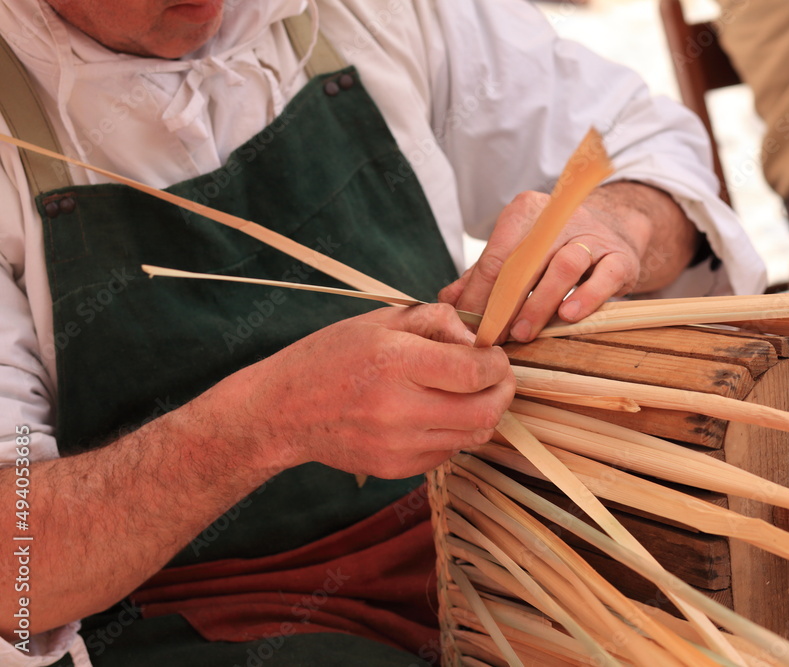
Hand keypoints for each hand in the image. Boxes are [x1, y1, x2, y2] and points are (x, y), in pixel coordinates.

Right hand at [212, 304, 514, 478]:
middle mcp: (398, 408)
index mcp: (395, 361)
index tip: (493, 355)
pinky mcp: (395, 469)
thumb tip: (478, 340)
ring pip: (473, 437)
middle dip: (503, 392)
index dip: (497, 363)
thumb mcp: (382, 321)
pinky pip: (448, 453)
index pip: (475, 372)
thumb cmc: (333, 355)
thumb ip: (437, 321)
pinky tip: (437, 414)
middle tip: (498, 378)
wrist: (283, 410)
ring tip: (470, 394)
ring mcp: (397, 445)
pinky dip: (455, 433)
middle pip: (485, 412)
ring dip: (483, 414)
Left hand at [439, 181, 699, 342]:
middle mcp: (560, 219)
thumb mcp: (518, 253)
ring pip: (564, 266)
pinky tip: (568, 316)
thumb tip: (447, 303)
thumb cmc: (555, 247)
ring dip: (540, 303)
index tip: (469, 328)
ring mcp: (593, 237)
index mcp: (527, 212)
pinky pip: (604, 277)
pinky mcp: (621, 257)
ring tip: (524, 333)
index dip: (479, 295)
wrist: (616, 229)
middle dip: (504, 303)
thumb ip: (482, 276)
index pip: (496, 256)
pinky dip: (586, 297)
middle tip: (492, 337)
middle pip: (526, 261)